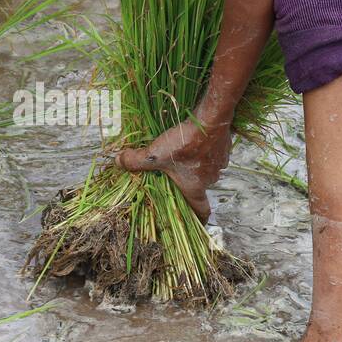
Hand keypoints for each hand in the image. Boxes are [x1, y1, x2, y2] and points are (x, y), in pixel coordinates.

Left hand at [116, 118, 230, 222]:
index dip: (199, 218)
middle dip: (189, 185)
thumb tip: (117, 162)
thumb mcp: (154, 154)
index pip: (202, 210)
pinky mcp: (223, 148)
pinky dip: (204, 152)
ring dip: (197, 167)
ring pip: (207, 171)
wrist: (211, 119)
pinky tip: (194, 143)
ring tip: (183, 159)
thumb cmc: (184, 142)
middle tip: (176, 179)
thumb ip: (135, 161)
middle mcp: (210, 179)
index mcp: (195, 187)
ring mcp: (219, 163)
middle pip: (200, 188)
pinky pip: (213, 155)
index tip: (196, 222)